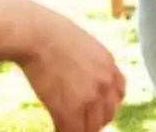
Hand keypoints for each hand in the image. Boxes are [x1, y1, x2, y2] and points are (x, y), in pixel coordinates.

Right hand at [20, 14, 126, 131]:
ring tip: (65, 126)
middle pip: (108, 115)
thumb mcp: (82, 44)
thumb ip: (89, 62)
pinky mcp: (70, 110)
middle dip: (94, 119)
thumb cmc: (50, 33)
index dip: (106, 104)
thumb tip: (81, 74)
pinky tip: (54, 127)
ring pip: (92, 128)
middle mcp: (105, 83)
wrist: (36, 35)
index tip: (94, 108)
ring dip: (79, 129)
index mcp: (109, 65)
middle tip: (77, 120)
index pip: (119, 94)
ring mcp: (89, 98)